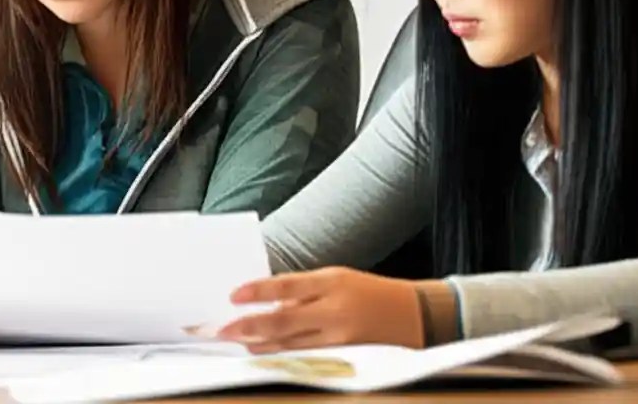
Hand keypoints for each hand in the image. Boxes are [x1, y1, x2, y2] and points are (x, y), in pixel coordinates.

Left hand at [217, 267, 424, 352]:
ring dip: (260, 345)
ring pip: (291, 346)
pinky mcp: (345, 358)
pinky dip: (283, 355)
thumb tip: (266, 305)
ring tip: (237, 342)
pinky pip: (306, 358)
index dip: (258, 292)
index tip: (233, 295)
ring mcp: (341, 339)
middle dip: (249, 327)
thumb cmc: (369, 293)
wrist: (414, 315)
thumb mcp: (337, 279)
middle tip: (223, 330)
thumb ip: (303, 292)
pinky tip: (265, 354)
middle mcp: (335, 311)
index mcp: (332, 283)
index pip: (287, 287)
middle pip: (284, 322)